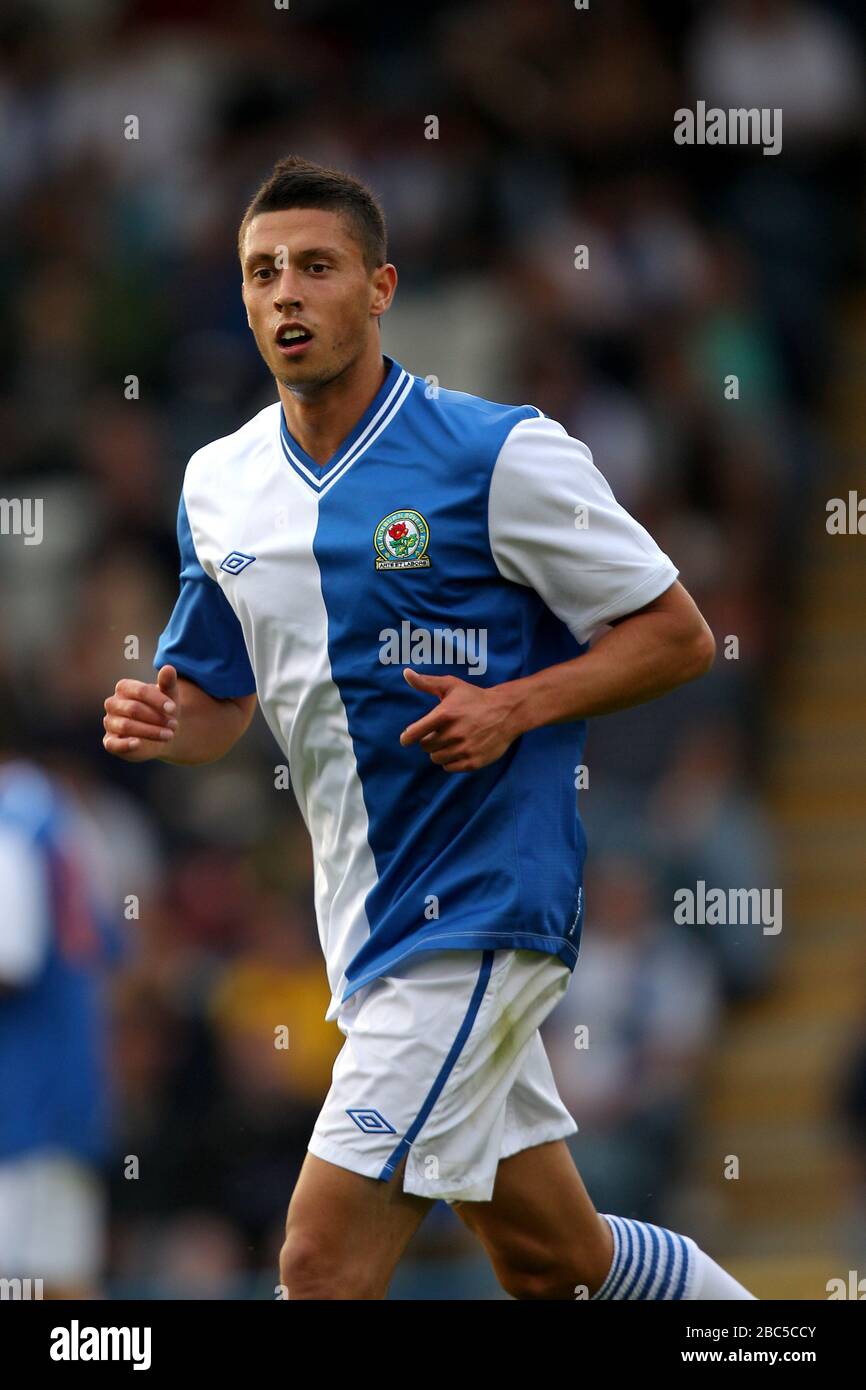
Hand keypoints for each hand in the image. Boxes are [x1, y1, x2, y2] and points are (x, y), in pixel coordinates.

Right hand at [103, 664, 179, 761]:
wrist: (164, 732)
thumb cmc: (164, 709)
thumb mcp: (169, 696)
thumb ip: (168, 683)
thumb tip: (168, 668)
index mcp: (124, 687)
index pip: (139, 691)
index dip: (157, 700)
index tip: (173, 709)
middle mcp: (113, 703)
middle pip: (133, 709)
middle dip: (156, 718)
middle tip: (174, 725)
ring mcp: (110, 722)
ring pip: (126, 726)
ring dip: (150, 731)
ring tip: (169, 735)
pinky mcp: (110, 742)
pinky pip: (112, 744)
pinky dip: (124, 744)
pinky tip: (138, 744)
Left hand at [398, 668, 521, 771]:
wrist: (507, 712)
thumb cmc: (475, 697)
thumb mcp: (451, 685)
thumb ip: (426, 682)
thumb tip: (406, 673)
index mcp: (445, 715)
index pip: (415, 733)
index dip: (407, 737)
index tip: (407, 738)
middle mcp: (454, 734)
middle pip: (426, 747)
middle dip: (429, 740)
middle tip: (440, 733)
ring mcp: (464, 749)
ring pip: (436, 758)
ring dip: (439, 751)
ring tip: (450, 741)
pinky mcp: (473, 761)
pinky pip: (449, 767)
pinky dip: (450, 761)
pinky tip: (458, 750)